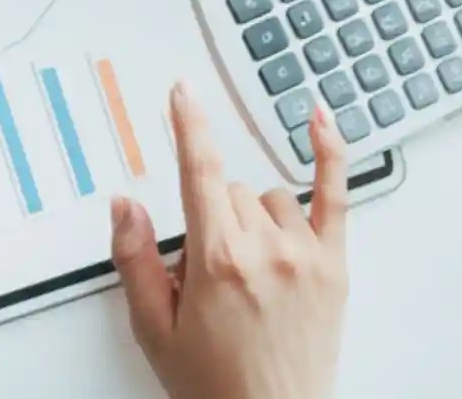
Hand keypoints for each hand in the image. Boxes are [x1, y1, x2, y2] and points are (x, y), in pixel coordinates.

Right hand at [110, 84, 349, 398]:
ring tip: (247, 264)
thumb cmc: (214, 385)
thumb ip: (136, 260)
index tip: (183, 93)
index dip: (190, 126)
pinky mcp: (335, 267)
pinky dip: (330, 154)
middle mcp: (266, 250)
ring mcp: (306, 255)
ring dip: (253, 214)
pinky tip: (321, 121)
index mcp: (218, 261)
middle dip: (212, 216)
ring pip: (270, 195)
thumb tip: (125, 206)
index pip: (200, 173)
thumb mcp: (154, 328)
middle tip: (207, 269)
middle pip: (231, 191)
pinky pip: (336, 195)